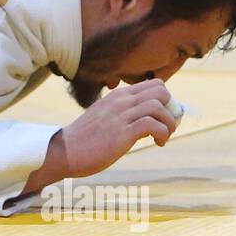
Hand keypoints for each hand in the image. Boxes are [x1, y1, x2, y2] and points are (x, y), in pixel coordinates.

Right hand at [25, 80, 176, 193]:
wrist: (65, 151)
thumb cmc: (84, 139)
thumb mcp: (103, 117)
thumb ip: (121, 113)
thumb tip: (143, 120)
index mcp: (117, 96)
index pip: (153, 84)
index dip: (165, 101)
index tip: (162, 117)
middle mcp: (120, 101)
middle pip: (161, 91)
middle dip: (170, 109)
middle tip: (165, 126)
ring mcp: (121, 115)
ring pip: (159, 106)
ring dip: (169, 123)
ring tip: (163, 137)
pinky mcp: (122, 133)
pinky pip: (153, 125)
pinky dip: (163, 134)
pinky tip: (157, 143)